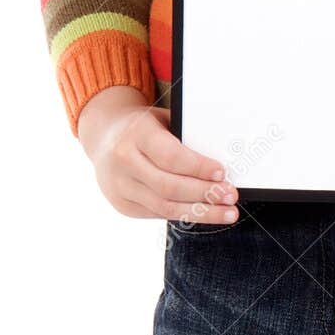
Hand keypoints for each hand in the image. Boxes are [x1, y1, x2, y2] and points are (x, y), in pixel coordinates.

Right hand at [76, 86, 239, 224]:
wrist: (104, 136)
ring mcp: (120, 187)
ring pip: (165, 207)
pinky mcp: (123, 205)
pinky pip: (158, 214)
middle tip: (231, 195)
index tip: (222, 173)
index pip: (171, 156)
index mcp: (136, 134)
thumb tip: (221, 159)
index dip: (199, 167)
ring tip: (227, 213)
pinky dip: (184, 214)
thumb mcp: (160, 120)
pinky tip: (205, 213)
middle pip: (169, 186)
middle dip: (204, 194)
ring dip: (201, 212)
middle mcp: (124, 161)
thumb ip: (184, 136)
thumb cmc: (143, 127)